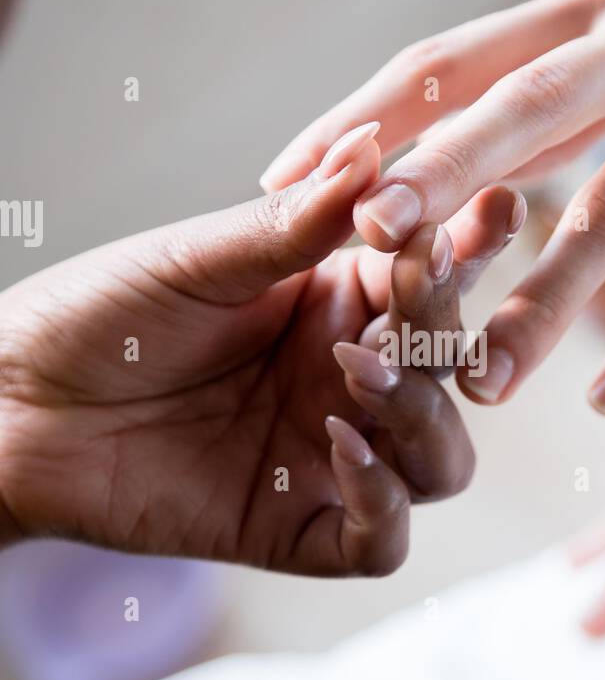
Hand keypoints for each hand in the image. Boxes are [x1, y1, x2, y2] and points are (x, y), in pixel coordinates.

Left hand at [0, 126, 522, 576]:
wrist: (10, 404)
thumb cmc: (96, 316)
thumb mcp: (204, 258)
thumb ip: (300, 221)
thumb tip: (379, 140)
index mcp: (334, 306)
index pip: (432, 284)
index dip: (462, 254)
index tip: (482, 210)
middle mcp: (345, 382)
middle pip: (451, 373)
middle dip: (442, 330)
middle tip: (410, 289)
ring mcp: (327, 460)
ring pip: (442, 459)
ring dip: (423, 416)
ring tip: (358, 372)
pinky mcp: (297, 532)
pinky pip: (384, 538)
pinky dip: (385, 499)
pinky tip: (339, 444)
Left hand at [261, 0, 604, 412]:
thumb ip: (551, 80)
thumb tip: (440, 146)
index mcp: (591, 10)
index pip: (454, 56)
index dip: (363, 115)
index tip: (284, 178)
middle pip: (524, 104)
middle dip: (437, 174)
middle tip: (363, 247)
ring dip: (542, 299)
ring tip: (477, 381)